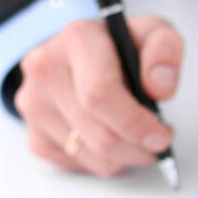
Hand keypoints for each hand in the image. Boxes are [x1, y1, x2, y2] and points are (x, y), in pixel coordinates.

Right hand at [13, 15, 182, 175]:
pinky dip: (102, 161)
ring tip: (136, 140)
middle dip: (137, 149)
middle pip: (98, 134)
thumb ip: (164, 52)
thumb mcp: (153, 33)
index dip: (136, 125)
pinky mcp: (33, 132)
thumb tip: (159, 87)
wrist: (78, 51)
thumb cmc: (118, 46)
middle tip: (156, 144)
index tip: (161, 135)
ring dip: (123, 158)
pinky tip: (111, 140)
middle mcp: (47, 69)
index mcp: (78, 40)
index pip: (100, 95)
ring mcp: (35, 103)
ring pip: (90, 155)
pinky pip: (75, 164)